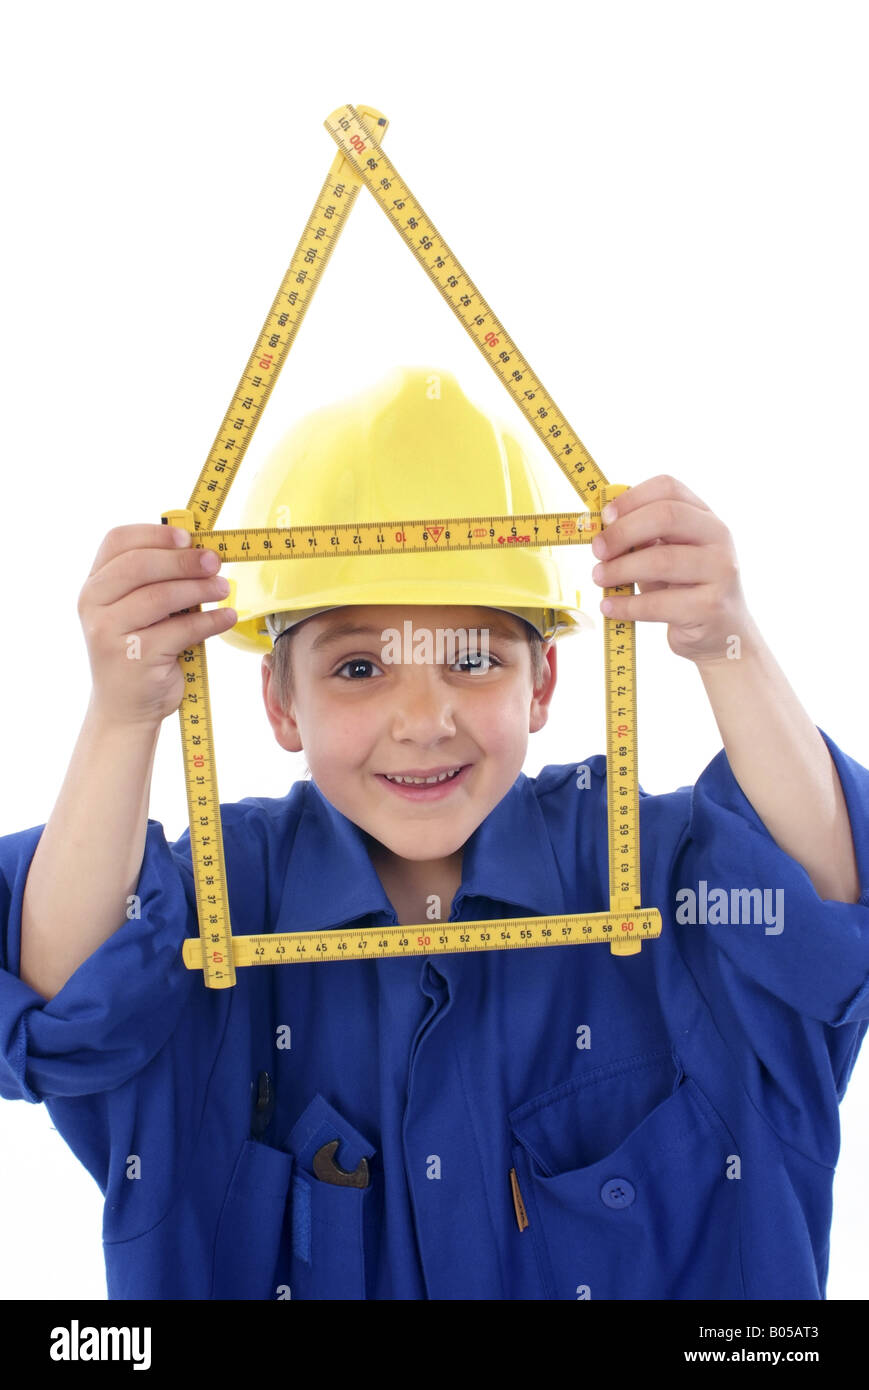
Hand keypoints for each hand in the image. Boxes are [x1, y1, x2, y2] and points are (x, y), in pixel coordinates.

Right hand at [77, 523, 237, 727]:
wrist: (125, 708)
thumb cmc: (140, 651)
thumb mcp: (138, 612)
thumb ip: (157, 582)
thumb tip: (203, 551)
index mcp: (95, 585)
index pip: (118, 542)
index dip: (155, 534)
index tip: (189, 537)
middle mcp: (94, 605)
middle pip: (140, 565)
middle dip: (183, 560)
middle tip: (215, 562)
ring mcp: (109, 632)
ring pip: (160, 597)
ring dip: (199, 589)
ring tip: (224, 589)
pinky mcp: (135, 657)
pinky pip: (180, 630)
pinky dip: (210, 622)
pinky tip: (227, 617)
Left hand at [589, 474, 751, 663]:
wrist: (722, 634)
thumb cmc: (685, 590)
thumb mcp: (666, 556)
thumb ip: (642, 538)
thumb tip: (601, 528)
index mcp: (705, 517)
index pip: (669, 488)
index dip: (632, 498)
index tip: (605, 517)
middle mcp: (719, 538)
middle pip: (666, 517)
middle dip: (623, 532)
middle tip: (597, 551)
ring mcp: (720, 571)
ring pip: (661, 560)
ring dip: (620, 569)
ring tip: (599, 578)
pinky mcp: (711, 607)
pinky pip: (658, 604)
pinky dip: (626, 605)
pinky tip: (609, 607)